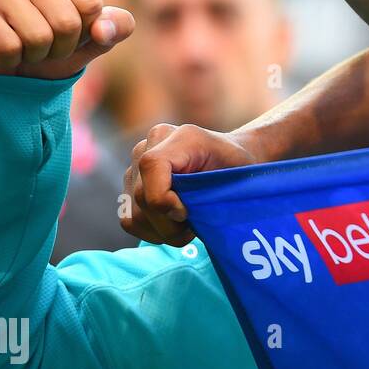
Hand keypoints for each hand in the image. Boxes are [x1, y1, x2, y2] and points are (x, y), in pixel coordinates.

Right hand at [0, 0, 133, 79]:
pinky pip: (10, 47)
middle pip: (67, 22)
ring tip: (23, 46)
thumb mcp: (94, 39)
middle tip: (44, 44)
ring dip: (36, 55)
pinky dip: (10, 59)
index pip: (91, 4)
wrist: (6, 69)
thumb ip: (116, 28)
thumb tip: (103, 29)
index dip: (85, 30)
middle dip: (61, 47)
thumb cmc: (54, 46)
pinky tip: (0, 50)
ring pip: (38, 37)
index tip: (68, 31)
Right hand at [121, 123, 265, 245]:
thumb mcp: (239, 175)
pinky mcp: (130, 184)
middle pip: (142, 196)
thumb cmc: (238, 168)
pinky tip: (173, 227)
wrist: (228, 160)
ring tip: (187, 227)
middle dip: (169, 224)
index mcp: (181, 138)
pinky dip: (151, 230)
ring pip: (133, 213)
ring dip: (161, 230)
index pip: (152, 164)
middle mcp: (150, 146)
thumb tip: (184, 218)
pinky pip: (129, 218)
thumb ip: (214, 192)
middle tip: (194, 228)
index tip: (186, 215)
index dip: (163, 197)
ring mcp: (135, 164)